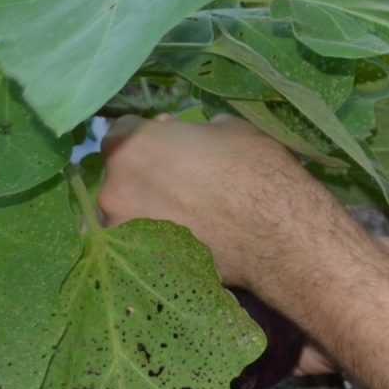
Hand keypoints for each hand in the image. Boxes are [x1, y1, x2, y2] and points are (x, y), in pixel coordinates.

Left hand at [97, 115, 331, 288]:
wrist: (275, 229)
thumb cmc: (254, 167)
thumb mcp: (228, 128)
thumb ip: (195, 133)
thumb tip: (192, 141)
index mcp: (132, 146)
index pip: (121, 131)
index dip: (149, 134)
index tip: (170, 141)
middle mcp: (114, 187)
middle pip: (120, 173)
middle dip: (145, 172)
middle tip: (183, 178)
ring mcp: (122, 229)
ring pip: (126, 209)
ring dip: (148, 205)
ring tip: (188, 210)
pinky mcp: (139, 261)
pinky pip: (142, 239)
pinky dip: (158, 235)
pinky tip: (190, 233)